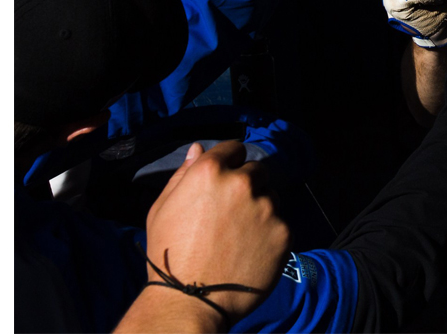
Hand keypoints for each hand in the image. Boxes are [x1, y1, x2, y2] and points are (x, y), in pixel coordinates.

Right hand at [144, 141, 288, 323]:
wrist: (191, 299)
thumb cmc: (169, 253)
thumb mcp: (162, 208)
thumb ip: (183, 174)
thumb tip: (198, 148)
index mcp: (210, 172)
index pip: (234, 148)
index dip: (230, 161)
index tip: (227, 176)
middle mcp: (242, 183)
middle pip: (256, 170)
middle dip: (246, 184)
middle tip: (231, 212)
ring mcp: (266, 207)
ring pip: (270, 196)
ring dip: (260, 207)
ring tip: (239, 235)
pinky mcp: (283, 231)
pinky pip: (280, 223)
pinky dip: (270, 232)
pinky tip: (251, 250)